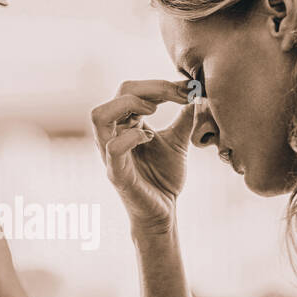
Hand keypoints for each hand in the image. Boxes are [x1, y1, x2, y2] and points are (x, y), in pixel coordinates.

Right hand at [91, 80, 196, 234]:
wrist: (163, 211)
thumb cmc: (164, 178)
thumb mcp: (177, 141)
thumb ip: (184, 118)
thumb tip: (196, 93)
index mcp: (125, 124)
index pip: (133, 90)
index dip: (161, 85)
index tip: (188, 90)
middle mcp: (113, 134)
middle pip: (120, 93)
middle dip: (153, 88)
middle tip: (179, 96)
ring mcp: (110, 153)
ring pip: (100, 115)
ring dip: (130, 105)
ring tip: (154, 111)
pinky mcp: (115, 173)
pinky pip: (113, 147)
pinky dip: (132, 136)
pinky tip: (150, 138)